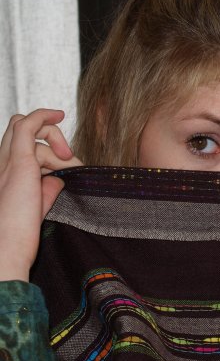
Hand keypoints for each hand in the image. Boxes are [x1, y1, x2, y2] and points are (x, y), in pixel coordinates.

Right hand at [0, 109, 81, 281]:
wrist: (7, 246)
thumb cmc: (20, 232)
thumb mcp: (39, 204)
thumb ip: (48, 187)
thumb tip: (61, 177)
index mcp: (5, 172)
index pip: (19, 143)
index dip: (44, 145)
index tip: (66, 158)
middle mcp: (2, 162)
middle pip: (20, 129)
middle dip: (49, 137)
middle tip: (69, 161)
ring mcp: (7, 160)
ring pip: (28, 128)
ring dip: (56, 141)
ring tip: (71, 164)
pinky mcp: (19, 162)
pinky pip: (28, 125)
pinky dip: (44, 116)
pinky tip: (59, 115)